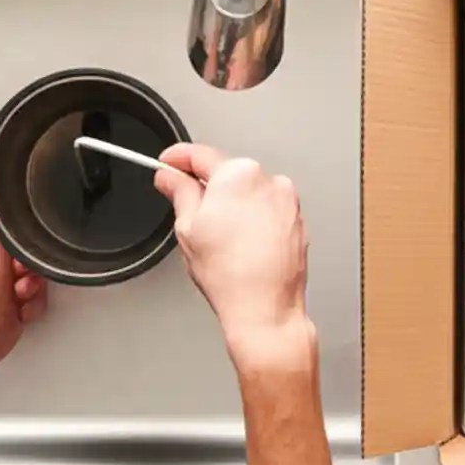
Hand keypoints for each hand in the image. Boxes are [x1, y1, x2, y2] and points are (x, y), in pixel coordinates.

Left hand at [0, 192, 47, 390]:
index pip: (15, 205)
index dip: (27, 211)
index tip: (26, 224)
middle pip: (37, 239)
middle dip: (36, 255)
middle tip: (20, 264)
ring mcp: (11, 274)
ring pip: (44, 266)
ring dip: (35, 281)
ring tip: (16, 286)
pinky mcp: (21, 295)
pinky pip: (45, 291)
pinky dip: (35, 299)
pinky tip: (18, 300)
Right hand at [153, 144, 314, 373]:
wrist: (267, 310)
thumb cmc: (231, 276)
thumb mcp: (188, 228)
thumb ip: (179, 192)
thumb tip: (170, 177)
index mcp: (238, 174)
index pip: (200, 155)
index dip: (177, 159)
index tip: (167, 164)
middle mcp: (268, 181)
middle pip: (226, 174)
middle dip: (207, 190)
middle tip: (190, 217)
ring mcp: (287, 201)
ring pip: (247, 195)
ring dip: (232, 207)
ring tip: (221, 243)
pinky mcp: (297, 221)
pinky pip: (266, 212)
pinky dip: (252, 223)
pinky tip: (242, 248)